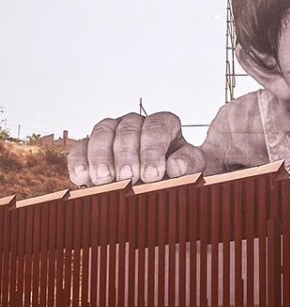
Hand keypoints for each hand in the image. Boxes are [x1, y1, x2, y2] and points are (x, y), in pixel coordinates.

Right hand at [68, 112, 204, 186]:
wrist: (162, 184)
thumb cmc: (179, 173)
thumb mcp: (193, 168)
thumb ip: (189, 163)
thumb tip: (175, 165)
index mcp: (164, 123)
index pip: (157, 126)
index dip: (153, 150)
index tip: (154, 174)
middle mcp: (136, 123)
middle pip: (128, 128)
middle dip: (127, 155)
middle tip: (128, 178)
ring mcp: (112, 132)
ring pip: (102, 131)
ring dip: (101, 156)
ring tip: (105, 179)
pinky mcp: (90, 148)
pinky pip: (79, 148)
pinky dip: (78, 162)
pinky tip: (82, 178)